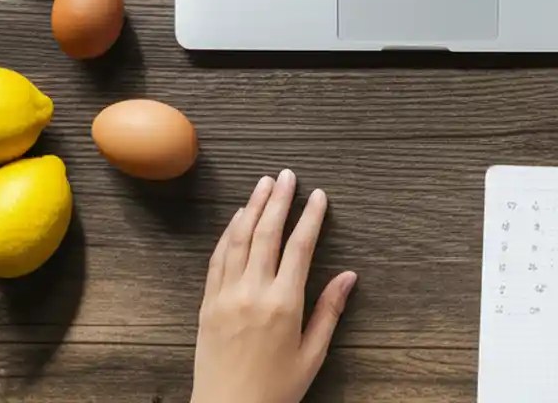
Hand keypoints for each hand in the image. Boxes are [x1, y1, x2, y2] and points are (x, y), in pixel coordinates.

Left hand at [192, 169, 357, 402]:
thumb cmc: (275, 389)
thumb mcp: (312, 354)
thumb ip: (329, 311)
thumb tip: (348, 276)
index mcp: (284, 305)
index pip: (300, 247)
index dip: (310, 217)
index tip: (318, 196)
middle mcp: (253, 292)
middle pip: (267, 233)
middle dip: (279, 200)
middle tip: (287, 175)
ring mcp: (226, 295)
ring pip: (239, 239)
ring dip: (252, 207)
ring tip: (262, 184)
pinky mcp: (208, 303)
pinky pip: (218, 258)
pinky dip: (228, 234)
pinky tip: (237, 219)